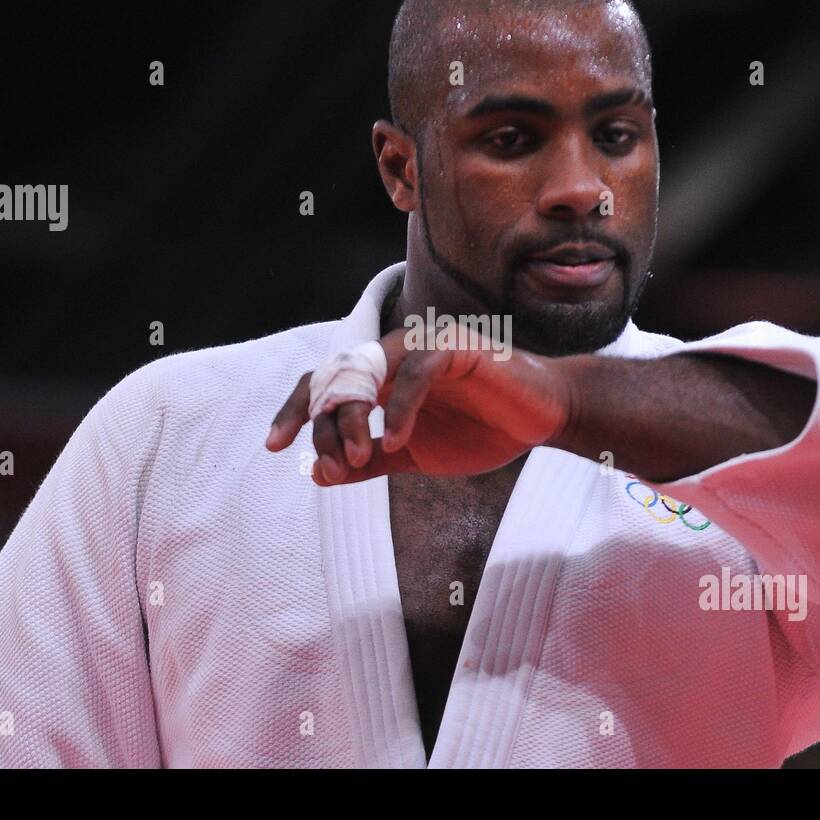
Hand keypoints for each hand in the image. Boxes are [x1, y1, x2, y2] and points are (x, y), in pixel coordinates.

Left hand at [265, 325, 575, 484]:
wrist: (543, 418)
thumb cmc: (484, 429)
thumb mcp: (415, 455)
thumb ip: (369, 460)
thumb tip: (318, 474)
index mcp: (383, 374)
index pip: (326, 382)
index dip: (297, 410)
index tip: (276, 446)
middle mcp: (397, 352)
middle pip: (335, 372)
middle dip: (319, 418)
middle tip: (324, 460)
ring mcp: (424, 345)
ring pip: (367, 369)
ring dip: (352, 415)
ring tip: (353, 458)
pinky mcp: (457, 347)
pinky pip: (416, 372)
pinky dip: (400, 407)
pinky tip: (398, 440)